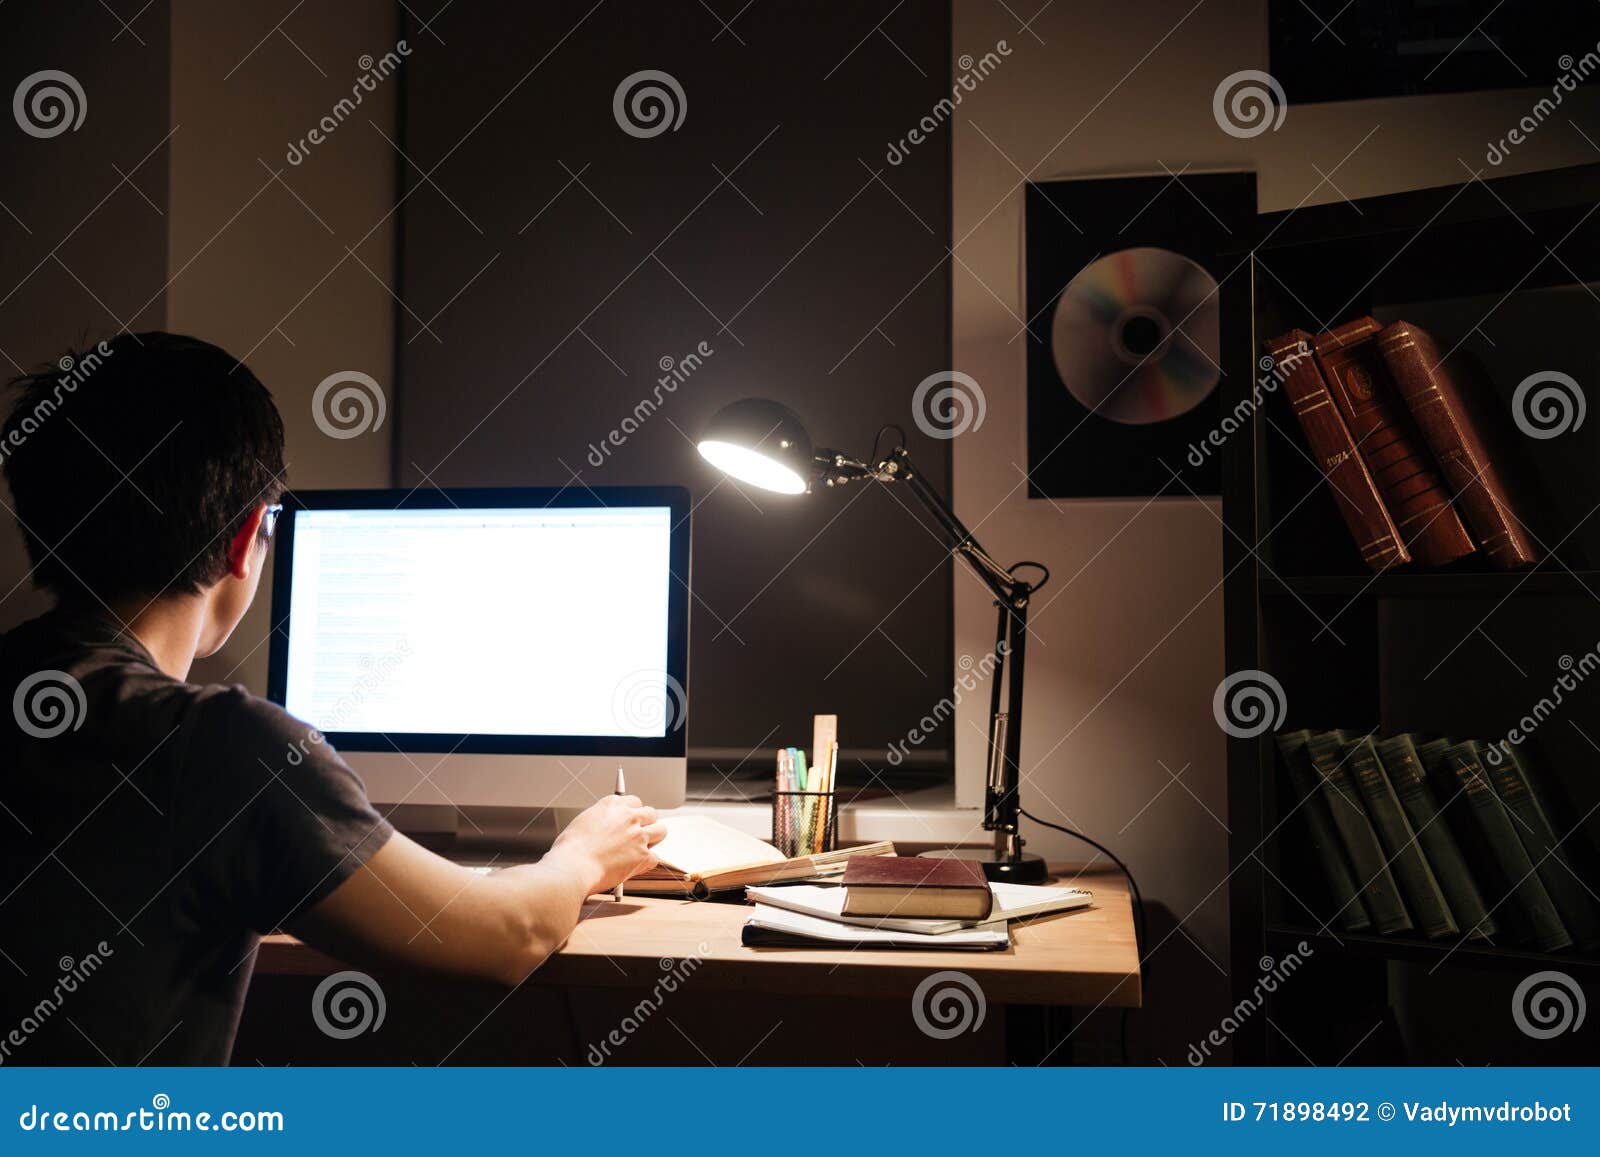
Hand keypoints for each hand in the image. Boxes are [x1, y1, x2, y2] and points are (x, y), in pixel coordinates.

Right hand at [545, 794, 665, 894]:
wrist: (573, 867)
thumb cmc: (571, 850)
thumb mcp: (583, 822)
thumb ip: (601, 820)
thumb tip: (607, 826)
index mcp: (612, 805)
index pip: (634, 801)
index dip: (632, 813)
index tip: (629, 821)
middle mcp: (628, 817)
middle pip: (651, 813)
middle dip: (646, 823)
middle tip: (639, 834)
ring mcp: (638, 835)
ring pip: (661, 830)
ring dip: (653, 839)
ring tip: (642, 848)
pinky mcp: (644, 856)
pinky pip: (655, 857)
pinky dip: (646, 863)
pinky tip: (635, 866)